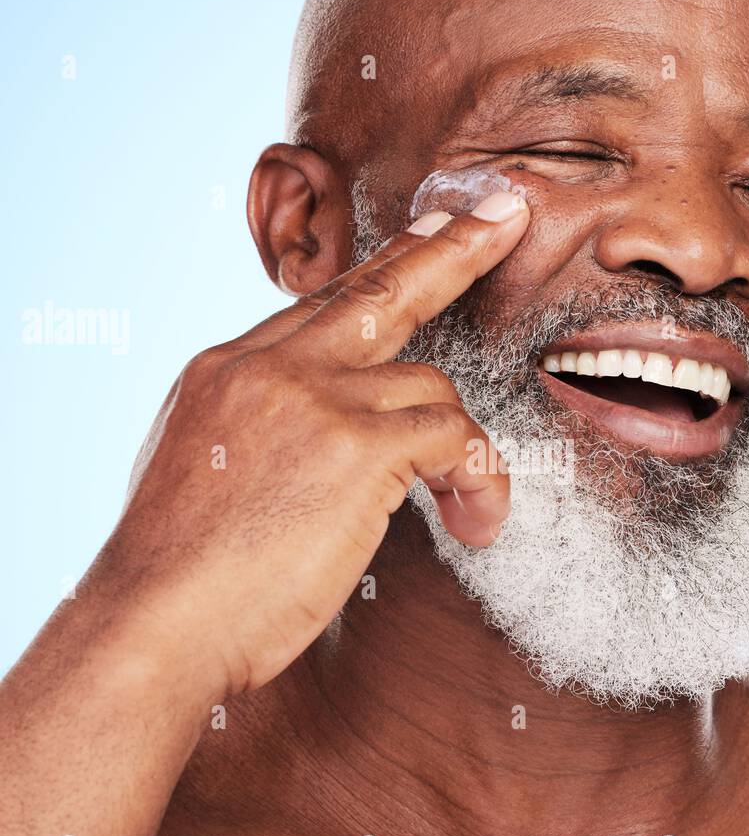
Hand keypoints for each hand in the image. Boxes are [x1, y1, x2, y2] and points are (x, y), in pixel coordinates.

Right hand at [99, 190, 529, 696]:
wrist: (155, 624)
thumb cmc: (180, 577)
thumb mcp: (198, 470)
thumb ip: (254, 429)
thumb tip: (302, 437)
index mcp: (228, 370)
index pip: (322, 305)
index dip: (386, 270)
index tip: (432, 231)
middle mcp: (270, 366)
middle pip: (380, 289)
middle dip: (452, 248)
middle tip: (506, 212)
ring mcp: (315, 397)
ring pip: (432, 388)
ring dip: (463, 451)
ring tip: (469, 512)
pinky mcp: (358, 445)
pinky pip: (457, 439)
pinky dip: (479, 480)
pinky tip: (475, 523)